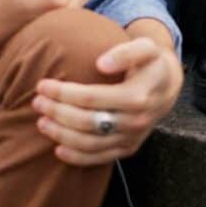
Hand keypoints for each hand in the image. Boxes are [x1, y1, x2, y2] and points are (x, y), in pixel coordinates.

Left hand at [33, 37, 183, 165]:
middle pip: (86, 121)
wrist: (168, 85)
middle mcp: (136, 121)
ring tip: (41, 121)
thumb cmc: (151, 62)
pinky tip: (58, 148)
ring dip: (61, 135)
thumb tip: (101, 64)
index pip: (91, 98)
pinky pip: (99, 158)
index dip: (64, 93)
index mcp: (138, 95)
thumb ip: (126, 51)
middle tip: (37, 101)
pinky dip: (76, 157)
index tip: (43, 84)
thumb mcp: (146, 47)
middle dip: (57, 112)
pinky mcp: (128, 148)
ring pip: (89, 143)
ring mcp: (132, 137)